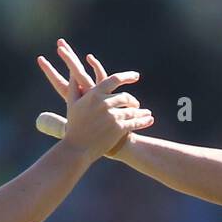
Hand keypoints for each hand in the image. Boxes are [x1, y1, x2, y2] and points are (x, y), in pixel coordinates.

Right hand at [37, 38, 151, 158]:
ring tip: (145, 113)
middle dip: (132, 100)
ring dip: (140, 111)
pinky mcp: (118, 129)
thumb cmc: (73, 126)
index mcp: (95, 94)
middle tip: (135, 104)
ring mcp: (113, 116)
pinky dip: (143, 121)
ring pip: (132, 110)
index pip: (115, 79)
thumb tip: (72, 72)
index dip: (127, 76)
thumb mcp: (71, 104)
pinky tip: (149, 120)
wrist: (77, 148)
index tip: (135, 76)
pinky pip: (134, 123)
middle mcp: (105, 103)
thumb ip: (74, 86)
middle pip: (125, 96)